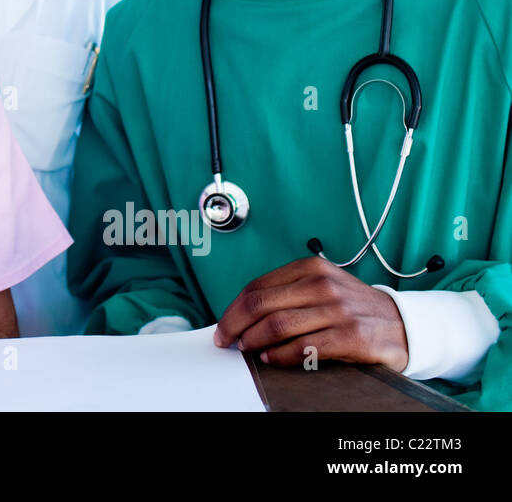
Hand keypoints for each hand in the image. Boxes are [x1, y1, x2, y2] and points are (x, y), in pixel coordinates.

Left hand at [214, 257, 408, 370]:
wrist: (404, 324)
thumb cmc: (354, 307)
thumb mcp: (322, 287)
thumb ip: (287, 293)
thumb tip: (243, 314)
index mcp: (310, 268)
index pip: (257, 287)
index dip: (233, 309)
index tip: (222, 326)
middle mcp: (322, 284)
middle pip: (260, 304)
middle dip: (235, 325)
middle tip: (225, 341)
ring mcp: (336, 309)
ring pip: (277, 325)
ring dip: (253, 341)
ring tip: (246, 350)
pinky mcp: (349, 335)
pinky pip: (302, 347)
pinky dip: (280, 355)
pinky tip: (271, 358)